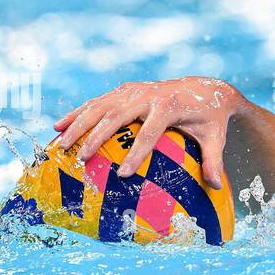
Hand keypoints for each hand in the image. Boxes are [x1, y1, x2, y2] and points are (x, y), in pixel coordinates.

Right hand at [52, 77, 243, 187]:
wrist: (203, 88)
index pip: (150, 132)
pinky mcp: (123, 90)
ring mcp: (133, 90)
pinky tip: (58, 128)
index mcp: (169, 106)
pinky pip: (97, 102)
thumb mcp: (215, 138)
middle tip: (83, 159)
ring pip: (100, 105)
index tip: (124, 174)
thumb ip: (214, 161)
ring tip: (62, 145)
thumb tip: (216, 187)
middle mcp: (147, 95)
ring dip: (78, 124)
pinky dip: (77, 113)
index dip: (137, 153)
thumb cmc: (209, 118)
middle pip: (117, 115)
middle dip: (98, 136)